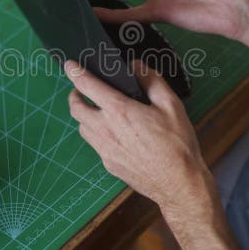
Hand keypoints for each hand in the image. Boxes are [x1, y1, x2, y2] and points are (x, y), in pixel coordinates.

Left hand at [64, 59, 212, 208]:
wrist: (179, 184)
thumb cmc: (177, 145)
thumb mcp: (171, 105)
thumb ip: (151, 80)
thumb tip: (137, 66)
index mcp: (120, 111)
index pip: (87, 86)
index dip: (75, 72)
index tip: (69, 65)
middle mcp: (106, 130)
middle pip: (75, 109)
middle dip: (74, 95)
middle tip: (82, 90)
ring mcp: (105, 149)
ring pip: (82, 128)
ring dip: (84, 116)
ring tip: (96, 111)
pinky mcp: (109, 164)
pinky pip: (95, 144)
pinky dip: (96, 134)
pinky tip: (112, 133)